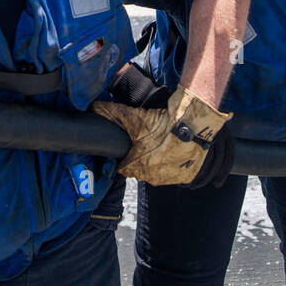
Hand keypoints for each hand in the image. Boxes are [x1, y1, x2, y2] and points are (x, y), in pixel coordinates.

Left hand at [91, 86, 230, 185]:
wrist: (192, 127)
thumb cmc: (161, 124)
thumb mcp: (133, 117)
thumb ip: (111, 114)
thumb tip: (94, 107)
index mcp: (135, 167)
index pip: (123, 166)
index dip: (125, 156)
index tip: (130, 146)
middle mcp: (151, 177)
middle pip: (140, 169)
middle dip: (141, 159)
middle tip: (147, 142)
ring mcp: (169, 178)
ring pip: (158, 172)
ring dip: (158, 162)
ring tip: (162, 144)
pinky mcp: (186, 176)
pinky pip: (176, 172)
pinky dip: (175, 163)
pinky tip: (175, 149)